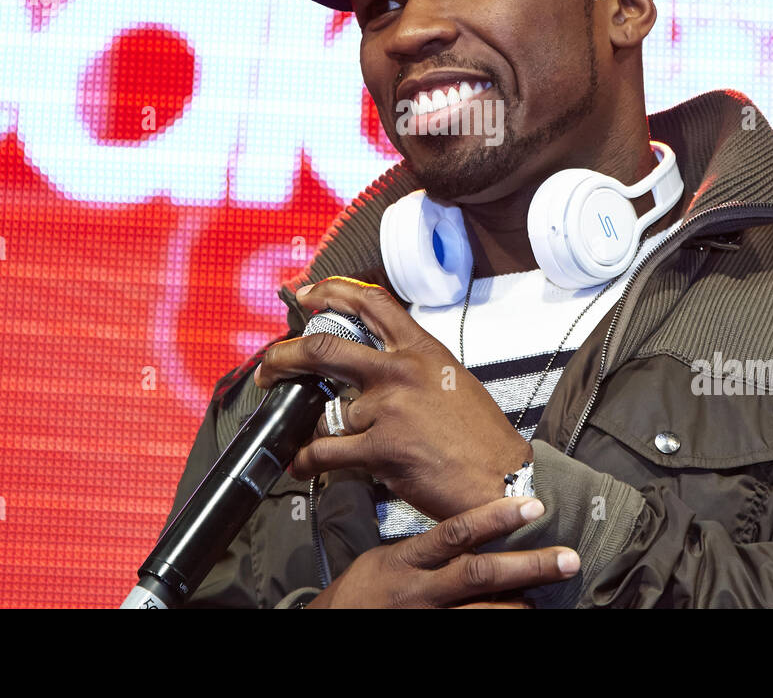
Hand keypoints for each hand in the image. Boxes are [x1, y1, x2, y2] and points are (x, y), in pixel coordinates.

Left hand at [253, 276, 533, 520]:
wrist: (503, 480)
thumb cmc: (481, 439)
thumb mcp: (452, 381)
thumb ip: (412, 367)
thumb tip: (372, 365)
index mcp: (422, 350)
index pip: (370, 303)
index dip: (331, 292)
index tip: (307, 294)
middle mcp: (401, 371)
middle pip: (325, 347)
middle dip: (284, 354)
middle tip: (269, 364)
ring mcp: (389, 408)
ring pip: (326, 412)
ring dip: (311, 429)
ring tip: (306, 441)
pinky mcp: (380, 447)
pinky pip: (325, 451)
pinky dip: (305, 461)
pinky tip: (302, 465)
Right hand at [305, 496, 577, 607]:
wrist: (333, 626)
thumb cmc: (363, 592)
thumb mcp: (388, 558)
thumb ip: (428, 546)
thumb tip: (472, 527)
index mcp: (409, 560)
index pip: (457, 532)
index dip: (496, 518)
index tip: (532, 505)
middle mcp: (422, 591)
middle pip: (481, 574)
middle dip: (528, 565)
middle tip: (568, 558)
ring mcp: (430, 620)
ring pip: (483, 613)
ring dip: (519, 604)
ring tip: (547, 594)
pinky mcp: (433, 637)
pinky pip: (471, 631)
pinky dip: (497, 621)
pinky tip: (520, 614)